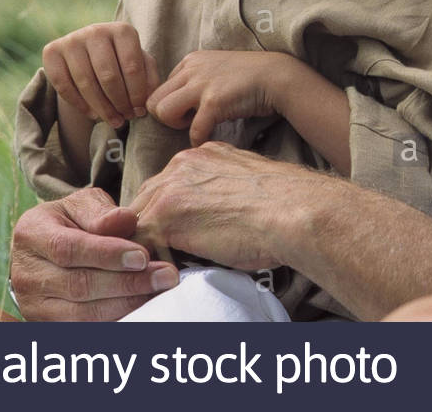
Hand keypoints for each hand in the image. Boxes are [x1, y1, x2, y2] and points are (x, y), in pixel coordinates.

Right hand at [9, 187, 178, 321]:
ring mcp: (33, 305)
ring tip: (160, 290)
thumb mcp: (85, 204)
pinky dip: (117, 319)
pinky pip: (85, 328)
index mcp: (31, 234)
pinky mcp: (47, 325)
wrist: (54, 244)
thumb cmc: (75, 220)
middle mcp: (25, 274)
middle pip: (78, 285)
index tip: (142, 256)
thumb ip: (102, 212)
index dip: (107, 254)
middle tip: (166, 276)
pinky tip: (144, 307)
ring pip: (82, 313)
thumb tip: (125, 220)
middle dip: (127, 282)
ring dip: (127, 303)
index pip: (68, 248)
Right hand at [42, 22, 159, 128]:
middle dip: (119, 103)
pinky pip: (63, 85)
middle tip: (126, 118)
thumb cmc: (122, 60)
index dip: (137, 94)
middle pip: (108, 77)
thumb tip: (146, 103)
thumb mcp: (142, 65)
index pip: (132, 67)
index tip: (140, 111)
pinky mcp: (51, 51)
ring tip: (113, 121)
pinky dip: (79, 104)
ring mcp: (71, 40)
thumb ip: (149, 80)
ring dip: (102, 108)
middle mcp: (96, 31)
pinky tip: (93, 114)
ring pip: (86, 83)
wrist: (90, 51)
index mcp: (122, 30)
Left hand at [129, 142, 316, 270]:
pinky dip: (144, 263)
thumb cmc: (287, 207)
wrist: (295, 213)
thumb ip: (227, 191)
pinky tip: (160, 277)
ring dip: (144, 245)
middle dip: (150, 225)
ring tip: (155, 271)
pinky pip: (137, 243)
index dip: (171, 210)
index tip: (180, 232)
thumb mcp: (251, 185)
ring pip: (136, 220)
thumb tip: (225, 216)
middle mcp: (184, 163)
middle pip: (147, 198)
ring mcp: (171, 188)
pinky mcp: (165, 217)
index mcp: (205, 155)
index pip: (170, 183)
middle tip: (158, 254)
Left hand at [145, 49, 315, 145]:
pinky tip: (208, 139)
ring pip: (162, 111)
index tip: (189, 111)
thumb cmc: (250, 77)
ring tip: (194, 126)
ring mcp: (202, 84)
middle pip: (153, 100)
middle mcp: (192, 69)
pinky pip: (193, 129)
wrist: (278, 76)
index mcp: (190, 61)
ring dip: (176, 125)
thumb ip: (197, 80)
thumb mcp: (217, 69)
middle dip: (166, 116)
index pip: (160, 87)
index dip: (172, 103)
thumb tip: (180, 102)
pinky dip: (199, 139)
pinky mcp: (214, 101)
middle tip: (186, 122)